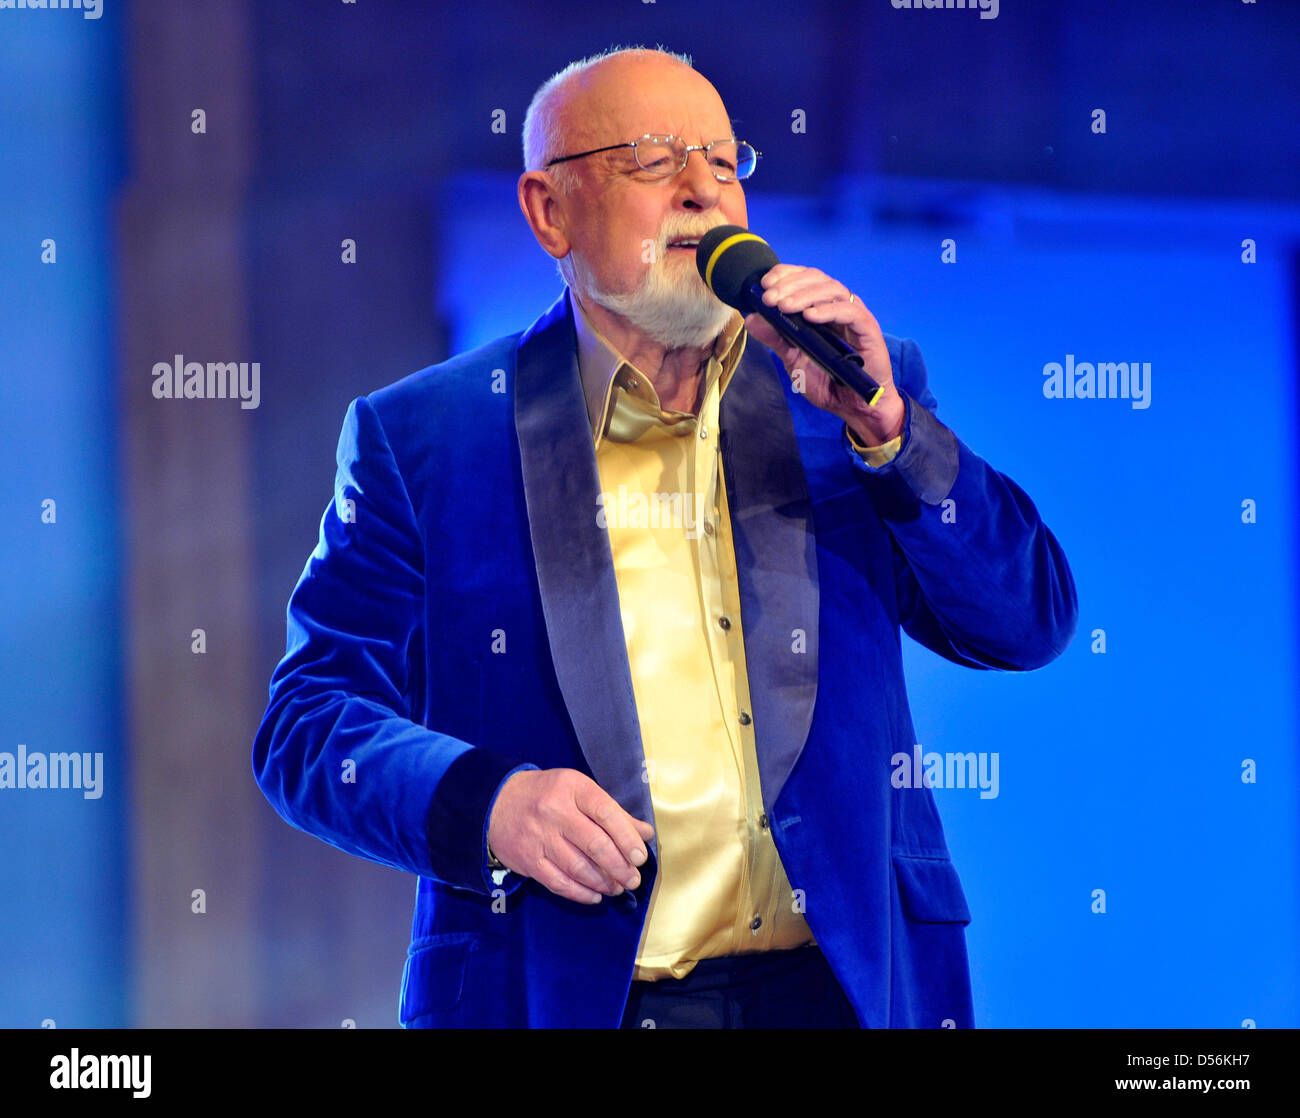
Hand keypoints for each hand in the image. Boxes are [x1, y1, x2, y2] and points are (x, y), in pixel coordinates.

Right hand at [486, 768, 655, 903]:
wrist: (497, 802)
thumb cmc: (547, 795)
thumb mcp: (578, 791)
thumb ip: (612, 812)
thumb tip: (644, 833)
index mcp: (572, 788)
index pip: (606, 813)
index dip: (627, 838)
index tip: (640, 857)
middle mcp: (555, 811)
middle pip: (595, 844)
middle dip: (619, 867)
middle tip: (633, 880)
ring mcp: (540, 837)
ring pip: (578, 867)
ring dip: (603, 882)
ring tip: (617, 888)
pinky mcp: (529, 860)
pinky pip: (559, 882)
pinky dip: (580, 893)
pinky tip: (595, 896)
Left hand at [744, 264, 905, 445]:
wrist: (852, 406)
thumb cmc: (827, 380)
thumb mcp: (793, 358)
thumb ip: (775, 338)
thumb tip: (751, 318)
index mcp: (820, 307)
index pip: (803, 278)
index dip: (785, 275)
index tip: (764, 283)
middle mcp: (837, 305)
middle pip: (816, 278)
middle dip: (789, 285)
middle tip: (769, 298)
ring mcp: (853, 315)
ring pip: (832, 289)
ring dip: (805, 294)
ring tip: (784, 306)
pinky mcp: (867, 328)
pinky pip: (849, 311)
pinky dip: (828, 310)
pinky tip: (809, 316)